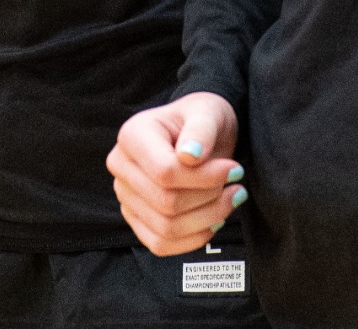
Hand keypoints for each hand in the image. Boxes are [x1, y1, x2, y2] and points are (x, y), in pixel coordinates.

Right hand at [106, 92, 247, 255]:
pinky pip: (161, 244)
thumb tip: (190, 156)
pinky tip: (215, 220)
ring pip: (166, 228)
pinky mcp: (136, 219)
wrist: (199, 135)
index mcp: (132, 136)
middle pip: (166, 202)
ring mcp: (126, 195)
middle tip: (236, 182)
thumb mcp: (208, 112)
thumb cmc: (201, 119)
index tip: (234, 169)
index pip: (164, 172)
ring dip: (208, 219)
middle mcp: (121, 166)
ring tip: (230, 198)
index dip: (204, 178)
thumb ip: (201, 130)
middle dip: (210, 197)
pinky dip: (194, 238)